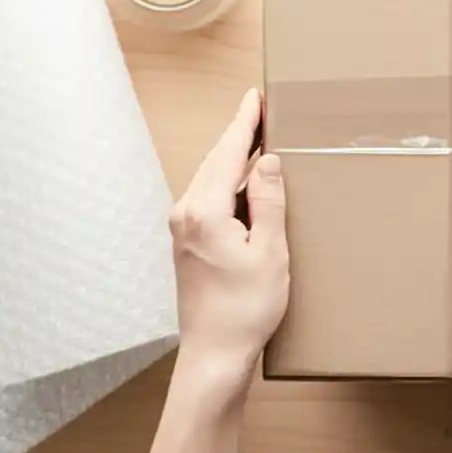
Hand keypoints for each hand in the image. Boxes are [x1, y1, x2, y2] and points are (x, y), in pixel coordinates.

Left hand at [169, 88, 289, 386]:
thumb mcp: (270, 252)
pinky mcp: (186, 245)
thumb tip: (267, 161)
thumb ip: (268, 201)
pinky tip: (246, 187)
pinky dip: (229, 185)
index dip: (245, 123)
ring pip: (212, 181)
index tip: (255, 98)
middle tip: (261, 111)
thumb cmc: (244, 310)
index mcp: (204, 211)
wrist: (214, 355)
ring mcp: (182, 230)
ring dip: (235, 161)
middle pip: (216, 162)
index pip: (229, 153)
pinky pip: (209, 200)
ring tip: (258, 142)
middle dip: (240, 136)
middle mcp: (185, 214)